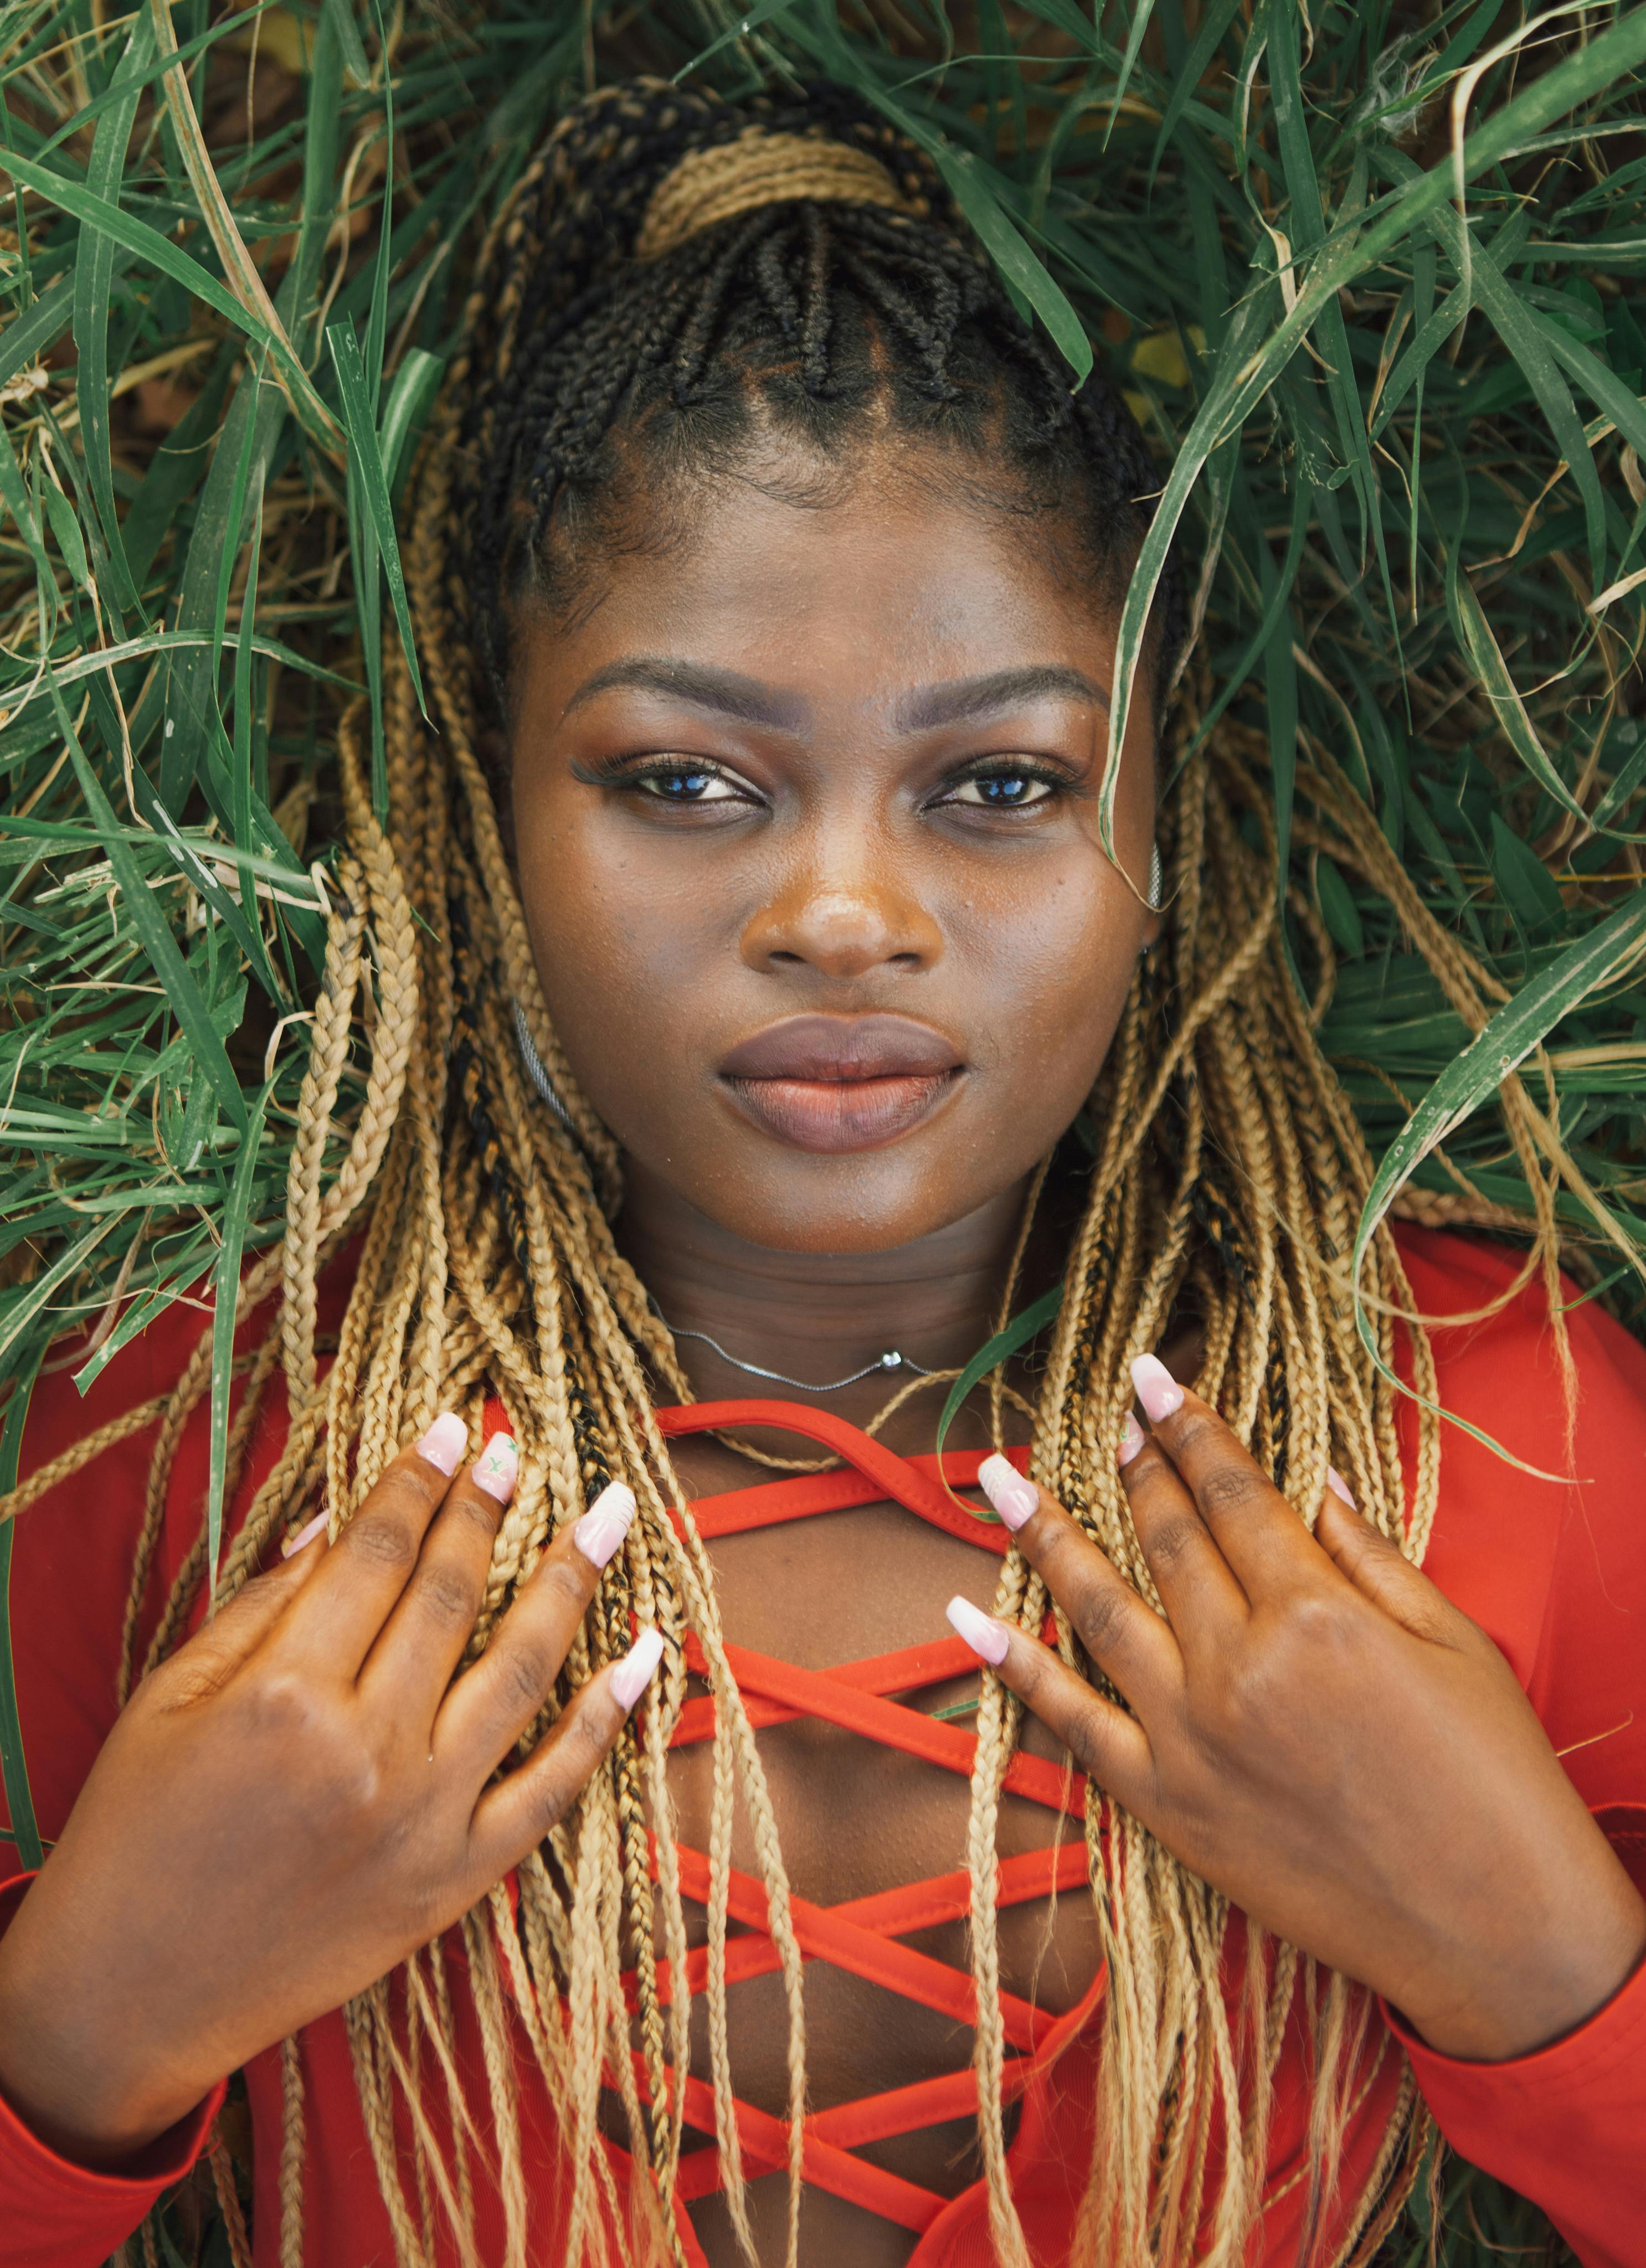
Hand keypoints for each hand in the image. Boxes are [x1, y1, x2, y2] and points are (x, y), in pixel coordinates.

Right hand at [0, 1417, 659, 2163]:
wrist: (127, 1996)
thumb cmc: (134, 1834)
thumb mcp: (171, 1699)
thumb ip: (263, 1602)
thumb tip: (345, 1515)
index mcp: (283, 1696)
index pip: (375, 1556)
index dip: (420, 1482)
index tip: (457, 1427)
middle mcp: (366, 1751)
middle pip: (450, 1598)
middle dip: (489, 1509)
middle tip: (522, 1446)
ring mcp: (422, 1820)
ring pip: (522, 1672)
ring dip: (575, 1580)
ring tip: (614, 1512)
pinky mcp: (454, 1883)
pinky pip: (551, 1790)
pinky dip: (605, 1719)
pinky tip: (644, 1651)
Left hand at [951, 1361, 1645, 2061]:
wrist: (1498, 1936)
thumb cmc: (1496, 1782)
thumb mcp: (1454, 1643)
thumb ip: (1370, 1554)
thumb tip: (1310, 1478)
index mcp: (1315, 1614)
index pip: (1232, 1492)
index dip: (1189, 1426)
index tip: (1150, 1375)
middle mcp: (1237, 1666)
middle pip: (1165, 1538)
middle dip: (1133, 1467)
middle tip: (1107, 1421)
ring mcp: (1191, 1739)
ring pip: (1098, 1609)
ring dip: (1043, 1535)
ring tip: (999, 1478)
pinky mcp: (1168, 1807)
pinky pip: (1071, 1724)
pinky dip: (1014, 1668)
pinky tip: (964, 1619)